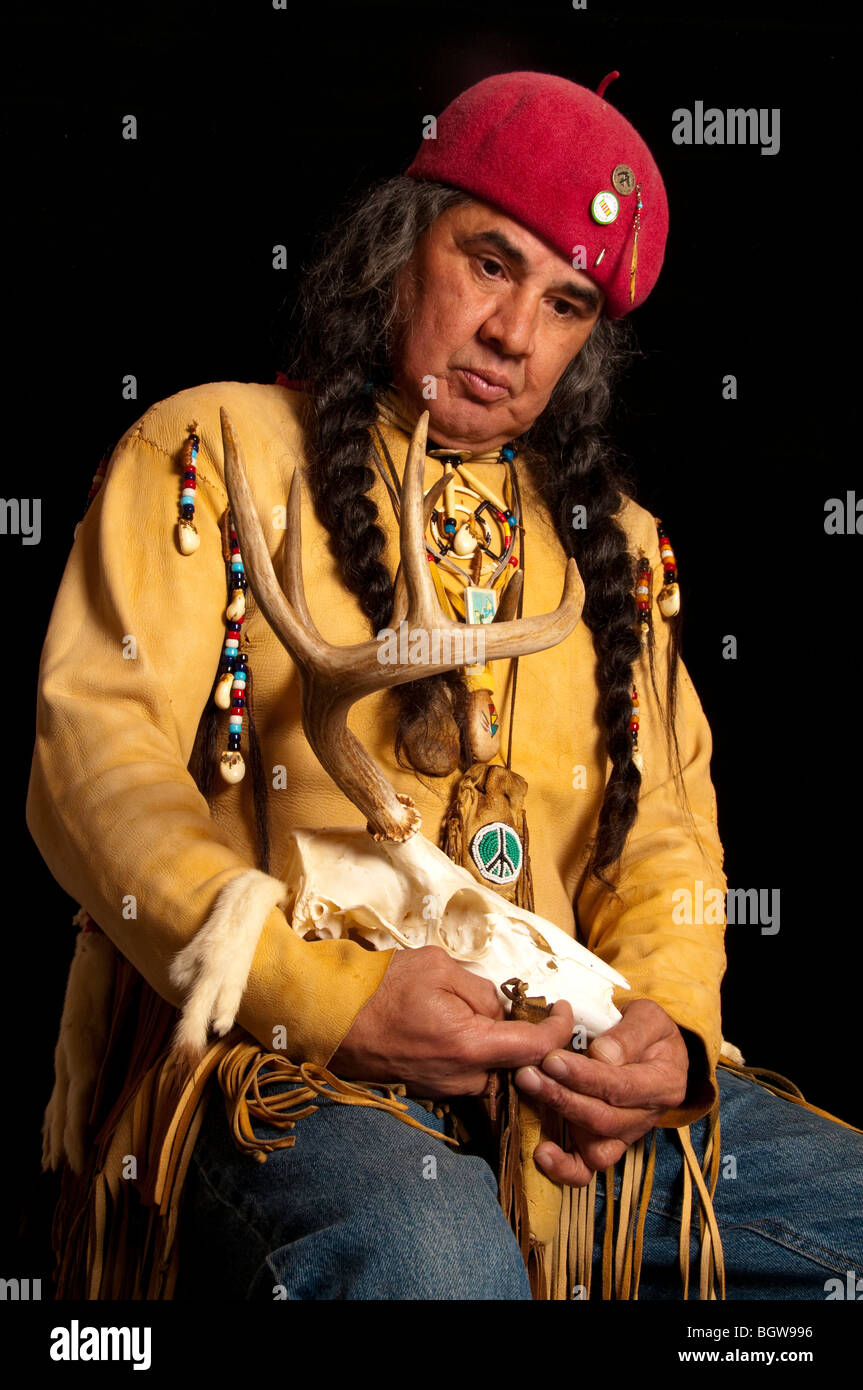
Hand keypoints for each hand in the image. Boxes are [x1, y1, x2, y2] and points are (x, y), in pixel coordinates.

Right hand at [329, 946, 574, 1097]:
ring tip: (464, 1008)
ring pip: (489, 1064)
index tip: (563, 1007)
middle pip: (514, 1059)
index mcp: (470, 1046)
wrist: (330, 1019)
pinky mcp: (431, 1090)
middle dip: (518, 1030)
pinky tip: (448, 1025)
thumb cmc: (381, 988)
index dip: (559, 1028)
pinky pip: (466, 1071)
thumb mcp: (438, 967)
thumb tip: (502, 1008)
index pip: (537, 1048)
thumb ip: (481, 988)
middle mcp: (463, 1078)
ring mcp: (445, 1089)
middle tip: (506, 999)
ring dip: (490, 1040)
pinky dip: (469, 1050)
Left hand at [514, 999, 688, 1186]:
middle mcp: (647, 1117)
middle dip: (561, 1096)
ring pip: (595, 1147)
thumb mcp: (648, 1017)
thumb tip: (603, 1056)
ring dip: (559, 1119)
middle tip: (527, 1073)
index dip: (586, 1076)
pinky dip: (564, 1168)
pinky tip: (542, 1152)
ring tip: (529, 1091)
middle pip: (603, 1118)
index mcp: (665, 1083)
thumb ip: (629, 1034)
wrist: (649, 1048)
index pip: (622, 1087)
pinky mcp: (605, 1146)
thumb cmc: (647, 1030)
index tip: (552, 1059)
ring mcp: (626, 1136)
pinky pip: (587, 1170)